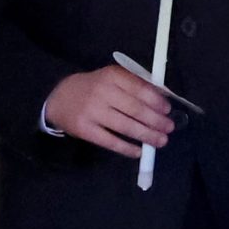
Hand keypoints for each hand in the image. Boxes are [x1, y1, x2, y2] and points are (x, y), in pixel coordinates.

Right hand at [44, 66, 174, 159]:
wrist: (59, 99)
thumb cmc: (93, 88)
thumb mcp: (111, 78)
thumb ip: (134, 85)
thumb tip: (163, 98)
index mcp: (112, 76)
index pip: (139, 89)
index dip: (156, 101)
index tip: (168, 109)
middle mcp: (102, 92)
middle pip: (135, 109)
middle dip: (156, 120)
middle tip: (169, 128)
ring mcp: (93, 112)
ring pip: (126, 127)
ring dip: (147, 135)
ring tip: (161, 141)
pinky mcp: (85, 130)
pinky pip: (110, 141)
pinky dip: (127, 148)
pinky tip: (139, 151)